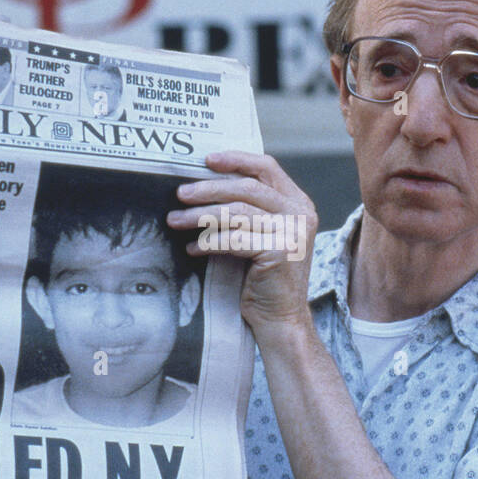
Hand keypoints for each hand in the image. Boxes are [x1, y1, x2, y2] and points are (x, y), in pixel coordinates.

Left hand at [168, 150, 318, 335]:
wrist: (280, 318)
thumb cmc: (263, 278)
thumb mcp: (261, 235)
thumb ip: (249, 209)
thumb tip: (204, 184)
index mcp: (298, 203)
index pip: (266, 168)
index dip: (236, 160)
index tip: (206, 160)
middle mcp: (301, 214)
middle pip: (247, 188)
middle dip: (208, 189)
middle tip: (180, 193)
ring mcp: (293, 232)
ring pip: (236, 213)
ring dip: (200, 216)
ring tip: (176, 220)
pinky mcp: (280, 252)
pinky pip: (234, 240)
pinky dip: (208, 243)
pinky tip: (192, 248)